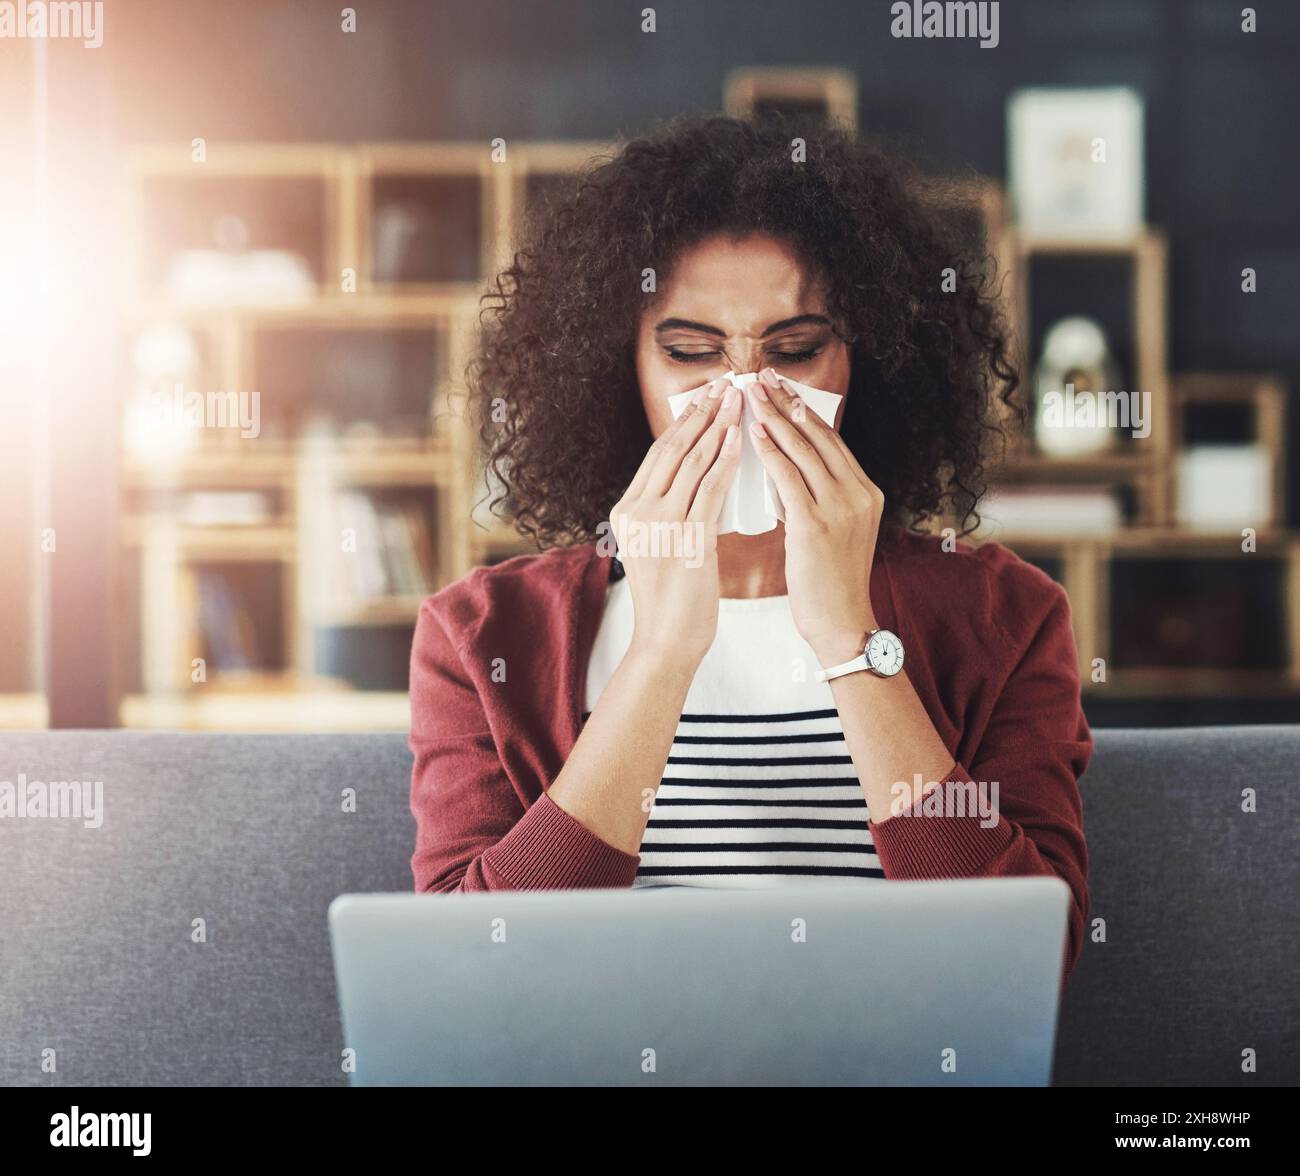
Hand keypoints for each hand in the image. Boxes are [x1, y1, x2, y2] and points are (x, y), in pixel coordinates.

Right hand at [609, 378, 742, 666]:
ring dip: (718, 425)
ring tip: (739, 399)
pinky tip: (741, 439)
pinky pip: (710, 488)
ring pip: (691, 461)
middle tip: (725, 383)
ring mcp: (659, 524)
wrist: (666, 642)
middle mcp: (637, 512)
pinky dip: (726, 459)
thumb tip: (699, 478)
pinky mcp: (686, 539)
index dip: (684, 421)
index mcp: (626, 511)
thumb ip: (669, 513)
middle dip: (701, 411)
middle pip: (671, 448)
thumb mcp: (658, 548)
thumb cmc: (671, 601)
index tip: (706, 396)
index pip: (658, 454)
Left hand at [744, 367, 882, 665]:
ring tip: (751, 394)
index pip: (831, 440)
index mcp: (866, 492)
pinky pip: (789, 479)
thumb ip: (816, 498)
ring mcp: (841, 508)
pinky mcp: (817, 525)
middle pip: (819, 436)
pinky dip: (770, 453)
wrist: (842, 622)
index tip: (780, 387)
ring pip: (804, 451)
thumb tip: (783, 469)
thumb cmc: (830, 581)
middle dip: (787, 403)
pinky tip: (753, 434)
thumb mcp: (834, 531)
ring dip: (774, 418)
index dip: (803, 410)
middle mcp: (859, 493)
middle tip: (761, 376)